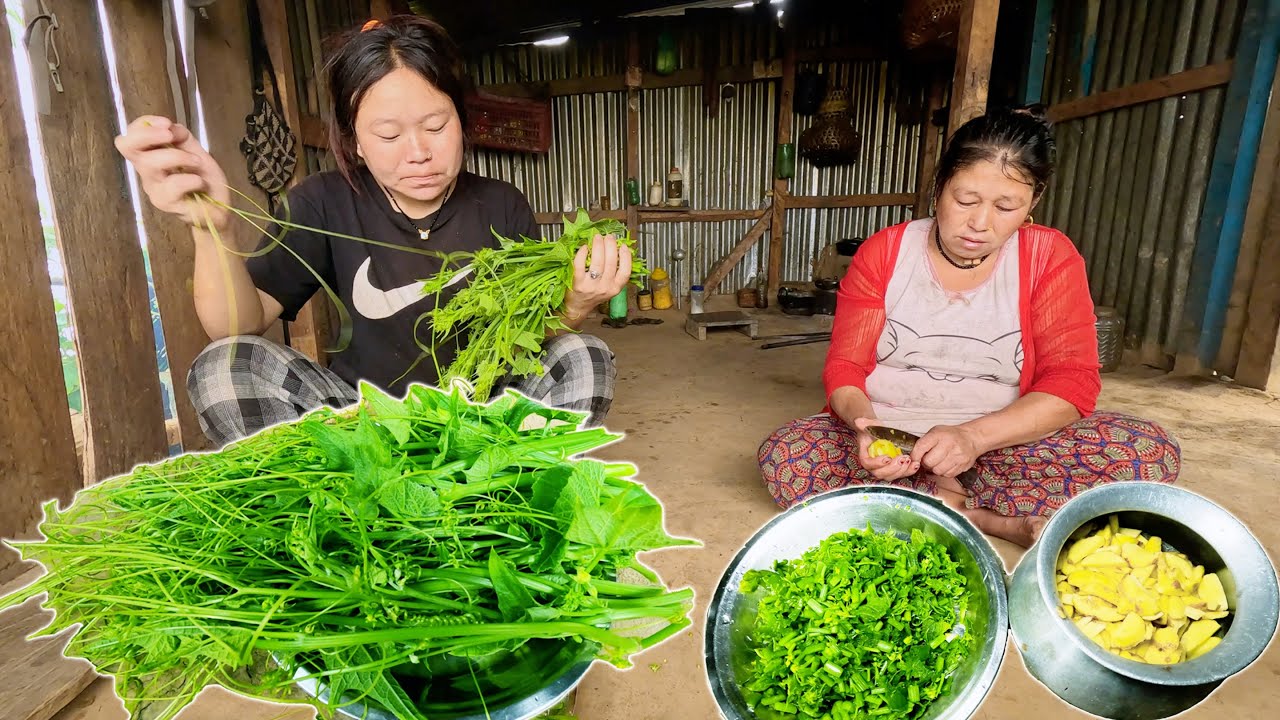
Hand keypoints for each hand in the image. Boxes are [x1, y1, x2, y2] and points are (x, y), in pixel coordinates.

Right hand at [114, 116, 230, 232]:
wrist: (217, 207)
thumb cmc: (203, 178)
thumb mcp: (195, 151)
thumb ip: (182, 137)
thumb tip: (170, 126)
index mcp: (150, 154)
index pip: (131, 134)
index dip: (145, 124)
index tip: (166, 123)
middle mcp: (146, 169)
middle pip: (127, 146)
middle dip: (148, 135)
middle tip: (170, 135)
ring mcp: (153, 187)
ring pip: (150, 163)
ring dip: (178, 156)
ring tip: (197, 162)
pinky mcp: (164, 202)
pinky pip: (172, 185)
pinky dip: (191, 179)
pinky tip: (200, 183)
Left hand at [565, 234, 632, 317]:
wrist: (577, 307)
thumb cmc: (592, 295)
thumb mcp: (608, 287)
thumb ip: (614, 273)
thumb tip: (616, 250)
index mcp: (615, 288)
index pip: (625, 272)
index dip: (626, 257)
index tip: (623, 246)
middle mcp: (604, 288)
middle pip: (611, 263)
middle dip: (611, 246)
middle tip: (608, 237)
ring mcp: (591, 286)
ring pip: (598, 262)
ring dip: (598, 246)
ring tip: (597, 238)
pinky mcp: (577, 284)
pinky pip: (580, 265)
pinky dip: (583, 254)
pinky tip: (585, 248)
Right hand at [852, 417, 919, 481]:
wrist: (879, 433)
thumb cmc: (873, 430)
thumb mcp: (869, 425)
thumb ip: (864, 424)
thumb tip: (858, 421)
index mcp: (865, 457)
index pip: (868, 464)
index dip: (877, 463)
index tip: (887, 458)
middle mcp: (874, 466)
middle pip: (881, 473)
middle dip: (892, 468)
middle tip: (901, 458)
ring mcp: (885, 469)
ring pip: (892, 476)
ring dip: (902, 470)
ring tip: (908, 459)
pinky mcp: (895, 469)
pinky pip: (901, 474)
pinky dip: (909, 470)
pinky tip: (915, 464)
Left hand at [910, 424, 981, 478]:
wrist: (971, 438)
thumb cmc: (950, 436)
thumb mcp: (935, 433)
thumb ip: (923, 443)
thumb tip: (911, 458)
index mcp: (939, 434)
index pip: (921, 447)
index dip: (915, 455)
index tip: (914, 459)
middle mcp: (949, 444)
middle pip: (929, 462)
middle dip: (925, 463)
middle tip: (928, 459)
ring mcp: (957, 455)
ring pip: (937, 470)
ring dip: (935, 468)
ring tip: (938, 461)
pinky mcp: (963, 465)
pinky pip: (947, 475)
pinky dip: (944, 472)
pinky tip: (946, 464)